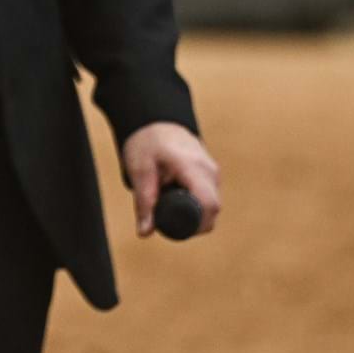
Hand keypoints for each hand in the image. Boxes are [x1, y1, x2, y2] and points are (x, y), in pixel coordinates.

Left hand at [120, 121, 220, 237]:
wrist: (155, 120)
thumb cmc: (146, 142)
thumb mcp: (139, 171)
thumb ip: (144, 202)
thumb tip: (144, 233)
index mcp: (193, 167)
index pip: (209, 205)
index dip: (196, 224)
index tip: (175, 228)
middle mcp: (210, 170)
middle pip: (212, 209)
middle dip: (191, 221)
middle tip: (165, 215)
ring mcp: (213, 171)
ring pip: (211, 205)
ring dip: (192, 211)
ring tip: (167, 198)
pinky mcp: (212, 174)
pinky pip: (209, 197)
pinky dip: (194, 203)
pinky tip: (175, 195)